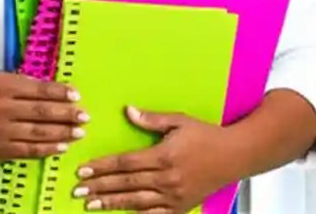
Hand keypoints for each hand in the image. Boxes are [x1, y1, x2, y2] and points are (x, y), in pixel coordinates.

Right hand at [0, 71, 86, 160]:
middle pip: (40, 112)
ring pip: (38, 132)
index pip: (37, 90)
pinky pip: (30, 150)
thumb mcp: (0, 80)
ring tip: (79, 132)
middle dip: (66, 114)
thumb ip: (25, 83)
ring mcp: (1, 131)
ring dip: (62, 133)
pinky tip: (62, 146)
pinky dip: (48, 149)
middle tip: (84, 116)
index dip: (59, 92)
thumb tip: (57, 89)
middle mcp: (1, 109)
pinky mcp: (1, 150)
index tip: (76, 95)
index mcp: (2, 87)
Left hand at [75, 106, 231, 212]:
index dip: (101, 167)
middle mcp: (168, 178)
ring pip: (137, 202)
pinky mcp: (183, 206)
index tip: (82, 170)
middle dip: (99, 187)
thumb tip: (127, 111)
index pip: (125, 163)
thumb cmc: (207, 135)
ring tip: (91, 204)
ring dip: (112, 202)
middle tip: (77, 190)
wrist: (237, 155)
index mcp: (163, 156)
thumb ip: (151, 119)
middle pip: (126, 184)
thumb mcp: (178, 120)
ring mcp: (175, 195)